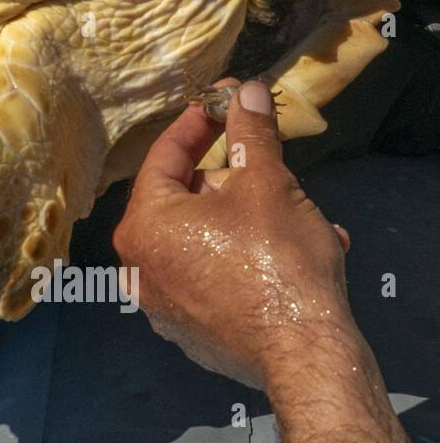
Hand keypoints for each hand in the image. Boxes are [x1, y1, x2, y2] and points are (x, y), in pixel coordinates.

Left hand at [114, 80, 414, 442]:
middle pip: (181, 201)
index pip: (164, 158)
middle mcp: (139, 265)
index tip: (219, 106)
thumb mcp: (267, 183)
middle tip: (262, 167)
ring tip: (290, 211)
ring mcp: (161, 303)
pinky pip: (210, 276)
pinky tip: (285, 253)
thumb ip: (251, 133)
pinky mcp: (189, 330)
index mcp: (143, 225)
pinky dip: (241, 259)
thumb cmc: (276, 260)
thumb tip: (245, 90)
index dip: (196, 126)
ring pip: (202, 239)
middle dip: (227, 181)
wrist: (303, 352)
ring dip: (244, 220)